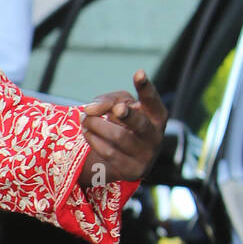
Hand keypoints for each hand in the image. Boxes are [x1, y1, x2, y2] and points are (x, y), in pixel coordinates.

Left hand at [78, 70, 167, 185]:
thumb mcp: (116, 106)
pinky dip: (93, 139)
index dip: (146, 88)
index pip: (152, 101)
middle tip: (115, 109)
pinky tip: (87, 133)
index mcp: (157, 116)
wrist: (120, 158)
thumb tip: (92, 109)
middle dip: (126, 115)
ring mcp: (146, 156)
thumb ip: (107, 101)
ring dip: (96, 125)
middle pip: (139, 123)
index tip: (139, 72)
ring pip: (118, 137)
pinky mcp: (132, 170)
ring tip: (85, 119)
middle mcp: (156, 136)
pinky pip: (108, 151)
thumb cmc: (122, 124)